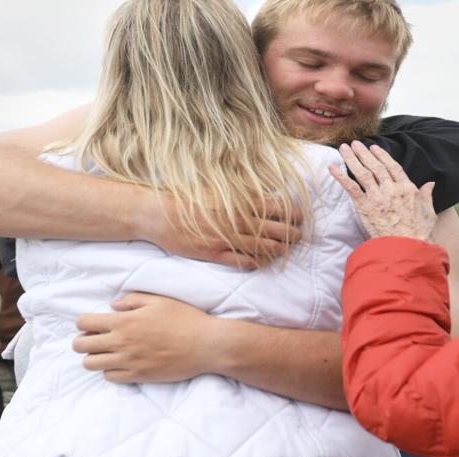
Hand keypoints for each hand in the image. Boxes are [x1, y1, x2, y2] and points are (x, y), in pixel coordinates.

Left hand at [73, 293, 218, 383]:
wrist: (207, 345)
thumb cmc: (186, 319)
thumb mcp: (159, 301)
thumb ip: (132, 300)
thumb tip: (113, 306)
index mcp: (124, 321)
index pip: (83, 323)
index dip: (84, 322)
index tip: (94, 324)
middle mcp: (121, 342)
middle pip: (81, 346)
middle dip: (83, 341)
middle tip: (96, 340)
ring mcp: (129, 361)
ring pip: (91, 364)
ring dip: (95, 357)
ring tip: (108, 353)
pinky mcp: (139, 376)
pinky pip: (110, 377)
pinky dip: (110, 371)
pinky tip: (122, 364)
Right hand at [137, 190, 303, 268]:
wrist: (158, 214)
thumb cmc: (186, 201)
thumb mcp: (214, 192)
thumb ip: (237, 195)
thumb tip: (260, 196)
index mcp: (234, 203)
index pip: (271, 207)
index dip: (290, 212)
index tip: (301, 216)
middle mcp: (232, 220)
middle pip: (270, 228)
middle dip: (289, 233)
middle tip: (299, 236)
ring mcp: (223, 238)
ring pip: (259, 246)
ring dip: (276, 249)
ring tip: (286, 250)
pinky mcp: (212, 253)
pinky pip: (239, 260)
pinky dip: (254, 261)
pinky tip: (262, 262)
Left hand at [330, 140, 436, 241]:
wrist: (406, 248)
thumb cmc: (419, 234)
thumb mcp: (429, 212)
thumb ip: (427, 195)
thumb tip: (430, 184)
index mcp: (407, 188)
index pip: (392, 166)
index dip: (382, 155)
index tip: (374, 148)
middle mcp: (391, 189)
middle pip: (375, 166)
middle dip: (364, 153)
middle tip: (355, 144)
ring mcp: (377, 197)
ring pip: (362, 173)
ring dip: (352, 159)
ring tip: (344, 148)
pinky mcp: (365, 207)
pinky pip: (351, 188)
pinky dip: (341, 176)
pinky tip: (332, 167)